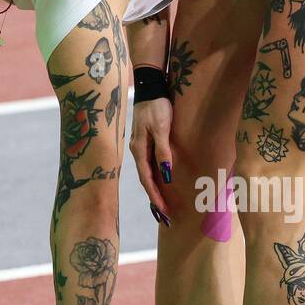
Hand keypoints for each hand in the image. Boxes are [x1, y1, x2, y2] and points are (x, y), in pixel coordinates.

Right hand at [128, 97, 173, 223]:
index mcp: (139, 150)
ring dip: (154, 191)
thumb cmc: (157, 106)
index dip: (155, 197)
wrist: (150, 87)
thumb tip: (166, 174)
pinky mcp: (145, 142)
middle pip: (146, 181)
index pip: (147, 180)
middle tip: (165, 217)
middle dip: (154, 200)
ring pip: (147, 175)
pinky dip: (155, 179)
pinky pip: (149, 166)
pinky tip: (160, 184)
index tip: (164, 212)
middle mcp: (137, 152)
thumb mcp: (161, 128)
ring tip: (162, 207)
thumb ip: (163, 151)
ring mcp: (140, 147)